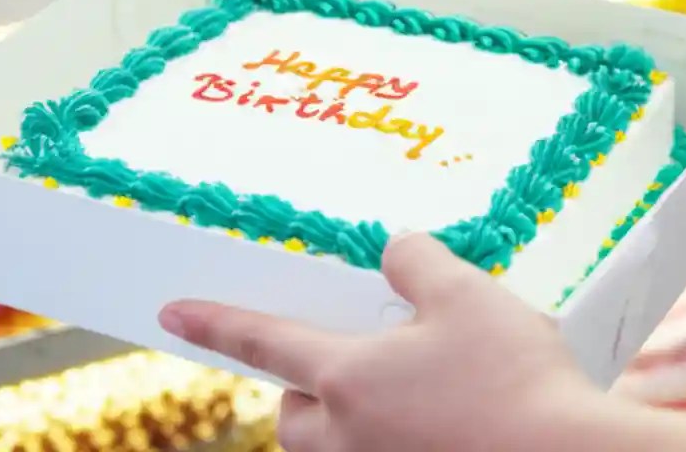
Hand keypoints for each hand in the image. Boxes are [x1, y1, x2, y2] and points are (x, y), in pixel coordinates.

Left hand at [158, 234, 626, 451]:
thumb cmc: (515, 380)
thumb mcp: (466, 294)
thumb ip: (417, 262)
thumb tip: (396, 254)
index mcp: (348, 378)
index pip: (262, 340)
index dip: (213, 321)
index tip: (170, 313)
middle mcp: (352, 436)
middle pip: (292, 416)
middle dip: (297, 391)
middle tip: (334, 365)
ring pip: (333, 450)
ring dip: (342, 424)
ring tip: (396, 396)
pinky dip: (393, 441)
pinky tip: (442, 423)